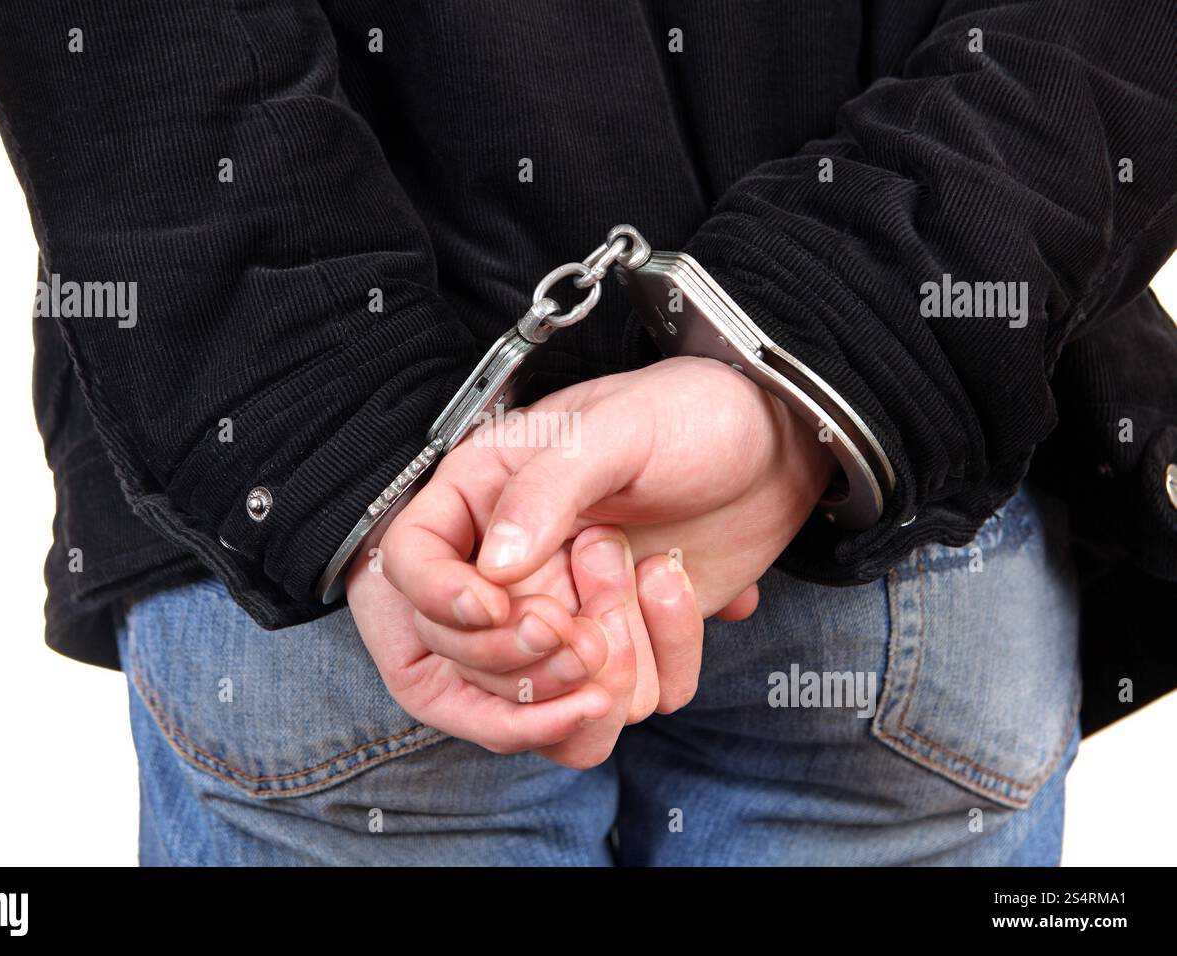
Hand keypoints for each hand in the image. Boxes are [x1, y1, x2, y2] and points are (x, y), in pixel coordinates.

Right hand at [382, 356, 836, 712]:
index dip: (440, 601)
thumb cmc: (691, 414)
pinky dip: (664, 659)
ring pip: (547, 700)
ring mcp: (568, 614)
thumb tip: (496, 567)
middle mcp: (512, 567)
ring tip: (649, 573)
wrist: (776, 449)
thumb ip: (548, 487)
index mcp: (483, 497)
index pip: (412, 567)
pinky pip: (626, 703)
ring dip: (610, 654)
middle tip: (585, 617)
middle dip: (533, 654)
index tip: (498, 606)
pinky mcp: (627, 649)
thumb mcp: (617, 426)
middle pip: (466, 657)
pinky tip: (678, 586)